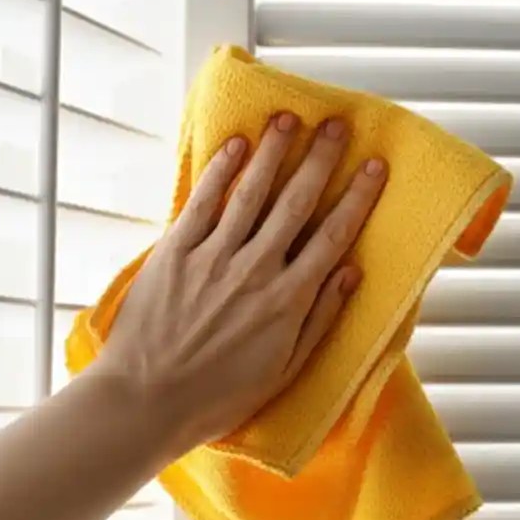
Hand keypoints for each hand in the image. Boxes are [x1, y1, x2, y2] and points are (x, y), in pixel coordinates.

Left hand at [91, 114, 385, 455]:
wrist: (145, 402)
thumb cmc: (216, 396)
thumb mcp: (285, 370)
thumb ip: (321, 318)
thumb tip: (351, 273)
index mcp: (287, 300)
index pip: (333, 236)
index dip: (357, 197)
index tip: (374, 167)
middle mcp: (255, 270)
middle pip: (296, 202)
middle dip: (320, 159)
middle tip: (335, 126)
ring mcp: (213, 258)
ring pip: (251, 192)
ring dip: (273, 151)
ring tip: (288, 118)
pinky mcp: (175, 253)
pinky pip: (203, 202)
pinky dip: (220, 170)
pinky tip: (236, 145)